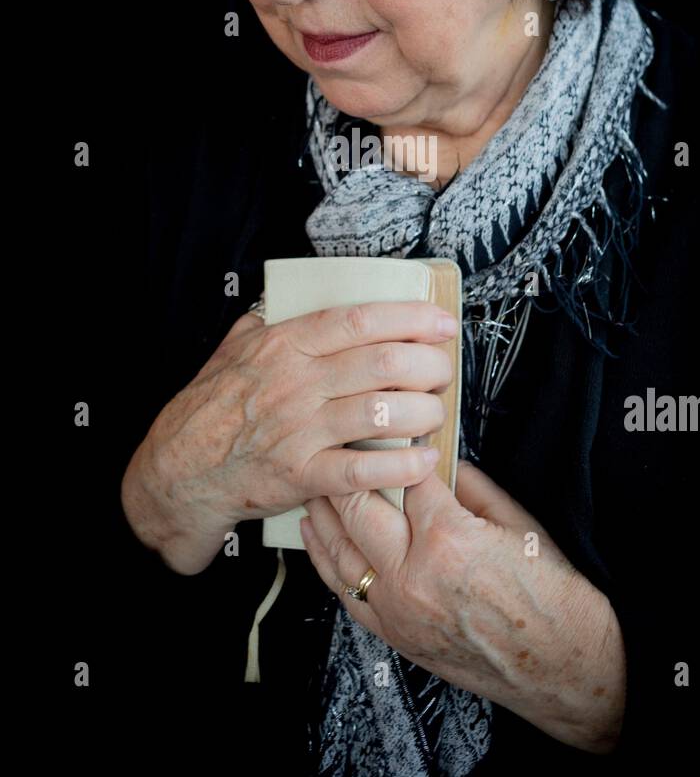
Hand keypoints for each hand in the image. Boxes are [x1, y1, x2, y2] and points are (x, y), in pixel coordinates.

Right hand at [121, 301, 454, 571]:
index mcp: (284, 345)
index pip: (359, 320)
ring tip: (436, 412)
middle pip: (381, 364)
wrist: (178, 468)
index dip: (410, 319)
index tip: (442, 323)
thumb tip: (298, 300)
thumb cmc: (211, 407)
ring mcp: (299, 431)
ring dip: (423, 412)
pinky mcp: (301, 476)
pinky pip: (362, 472)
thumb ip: (271, 323)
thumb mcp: (234, 348)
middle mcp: (295, 383)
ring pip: (380, 414)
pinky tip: (423, 461)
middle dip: (428, 365)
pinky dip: (401, 468)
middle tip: (444, 370)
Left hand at [301, 459, 626, 753]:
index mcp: (448, 539)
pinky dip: (327, 560)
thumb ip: (474, 487)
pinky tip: (320, 536)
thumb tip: (444, 462)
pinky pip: (346, 593)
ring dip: (325, 512)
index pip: (407, 477)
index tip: (397, 431)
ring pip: (340, 551)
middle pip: (359, 508)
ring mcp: (398, 611)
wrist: (564, 667)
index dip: (402, 448)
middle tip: (344, 445)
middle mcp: (413, 576)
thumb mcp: (520, 524)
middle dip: (349, 471)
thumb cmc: (552, 599)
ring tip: (317, 482)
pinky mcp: (395, 636)